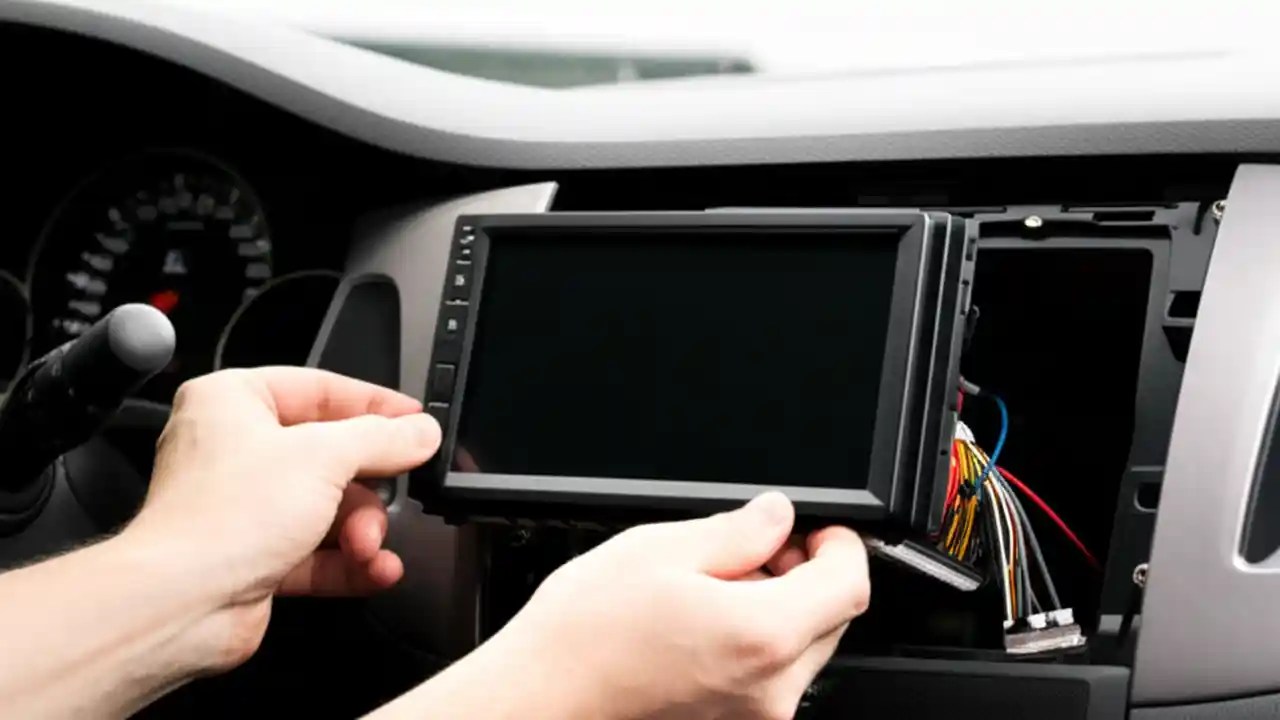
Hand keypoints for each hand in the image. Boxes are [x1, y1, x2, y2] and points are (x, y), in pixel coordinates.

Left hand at [126, 367, 439, 666]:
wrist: (182, 604)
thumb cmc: (220, 520)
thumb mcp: (325, 457)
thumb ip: (383, 438)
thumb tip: (420, 431)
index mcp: (233, 402)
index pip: (320, 389)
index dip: (374, 405)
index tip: (415, 422)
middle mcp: (233, 450)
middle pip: (330, 454)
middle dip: (368, 487)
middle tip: (396, 490)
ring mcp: (244, 506)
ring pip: (328, 508)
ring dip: (361, 531)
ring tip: (368, 546)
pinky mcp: (255, 557)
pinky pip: (318, 553)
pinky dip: (349, 564)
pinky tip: (375, 570)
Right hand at [480, 493, 868, 719]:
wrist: (536, 705)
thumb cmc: (580, 639)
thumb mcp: (658, 551)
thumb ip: (736, 531)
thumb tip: (776, 516)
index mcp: (761, 634)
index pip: (851, 585)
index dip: (841, 546)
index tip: (817, 530)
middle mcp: (769, 690)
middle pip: (830, 621)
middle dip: (806, 577)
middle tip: (756, 550)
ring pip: (799, 652)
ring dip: (778, 613)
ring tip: (713, 589)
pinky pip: (767, 682)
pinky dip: (752, 648)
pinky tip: (699, 628)